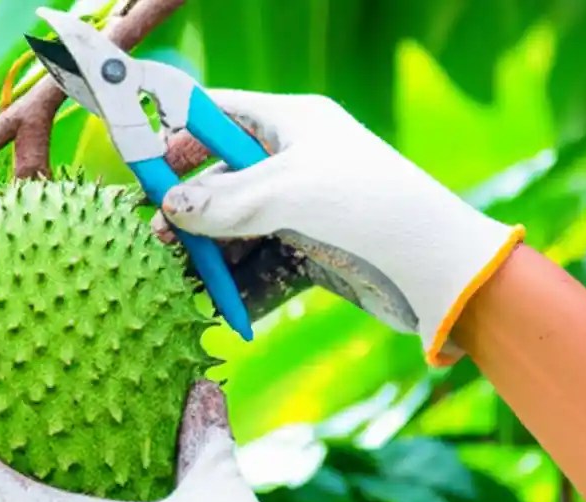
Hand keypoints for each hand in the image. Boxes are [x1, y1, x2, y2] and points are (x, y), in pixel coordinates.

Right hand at [156, 90, 522, 365]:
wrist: (438, 270)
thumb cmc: (368, 208)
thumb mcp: (286, 195)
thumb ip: (222, 201)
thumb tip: (169, 206)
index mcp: (295, 124)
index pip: (223, 114)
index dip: (182, 135)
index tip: (147, 166)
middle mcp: (298, 162)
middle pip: (224, 178)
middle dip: (191, 207)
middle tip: (160, 233)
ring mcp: (305, 210)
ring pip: (239, 227)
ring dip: (210, 251)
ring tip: (182, 274)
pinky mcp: (313, 251)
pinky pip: (262, 263)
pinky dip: (239, 282)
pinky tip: (217, 302)